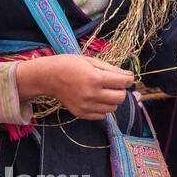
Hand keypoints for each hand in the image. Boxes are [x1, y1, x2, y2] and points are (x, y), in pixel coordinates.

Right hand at [17, 55, 133, 119]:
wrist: (48, 77)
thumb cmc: (70, 64)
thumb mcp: (91, 61)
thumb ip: (111, 69)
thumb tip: (129, 76)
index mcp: (95, 78)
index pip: (123, 82)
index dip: (128, 79)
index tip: (126, 77)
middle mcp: (91, 94)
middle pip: (120, 98)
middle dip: (121, 90)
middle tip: (114, 84)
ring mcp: (86, 106)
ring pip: (113, 108)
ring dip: (112, 100)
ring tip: (103, 91)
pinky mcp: (81, 113)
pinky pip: (102, 115)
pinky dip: (103, 108)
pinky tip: (96, 99)